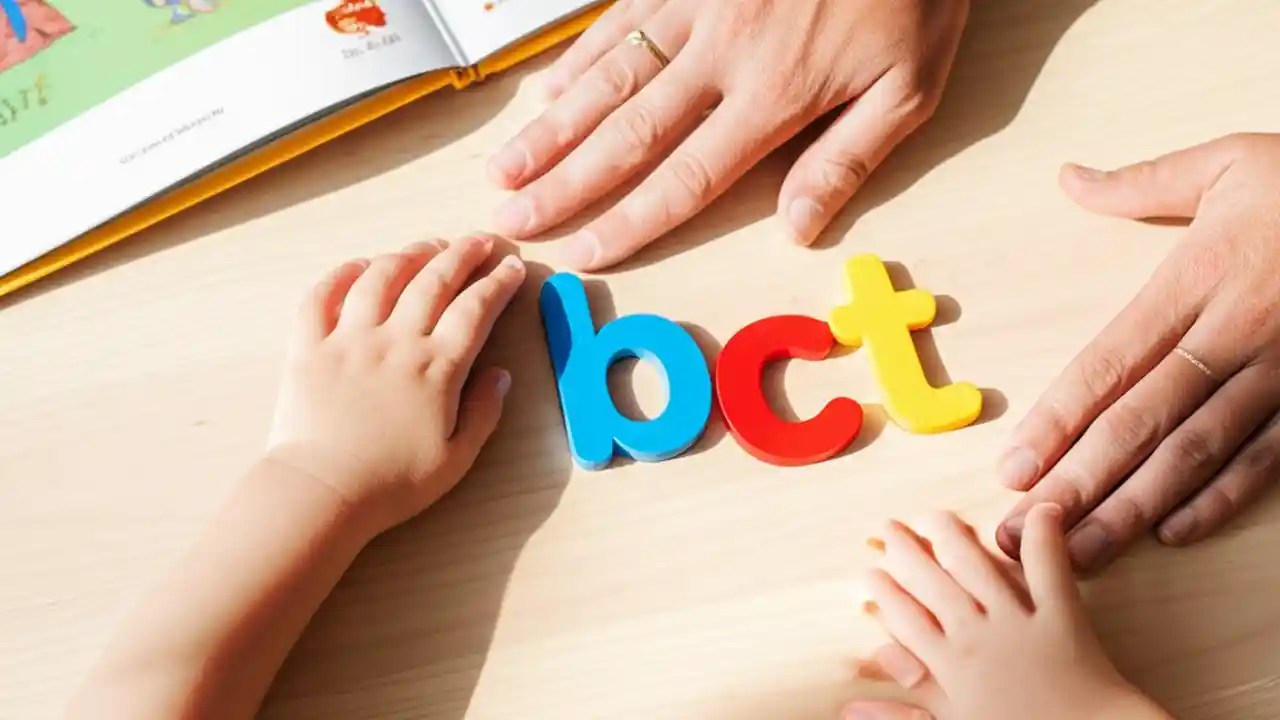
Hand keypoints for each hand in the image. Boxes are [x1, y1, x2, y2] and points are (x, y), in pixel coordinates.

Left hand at [266, 235, 525, 533]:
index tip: (512, 268)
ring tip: (426, 246)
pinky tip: (358, 266)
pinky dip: (340, 274)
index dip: (498, 284)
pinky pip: (321, 297)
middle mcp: (396, 342)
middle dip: (461, 255)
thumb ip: (483, 412)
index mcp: (437, 369)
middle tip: (478, 241)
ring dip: (409, 255)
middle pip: (434, 281)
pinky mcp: (309, 347)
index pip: (475, 310)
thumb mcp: (456, 459)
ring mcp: (349, 340)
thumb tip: (501, 374)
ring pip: (382, 278)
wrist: (321, 492)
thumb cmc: (392, 484)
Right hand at [488, 0, 968, 269]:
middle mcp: (722, 53)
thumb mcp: (911, 87)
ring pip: (608, 76)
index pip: (686, 177)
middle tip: (513, 218)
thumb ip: (848, 160)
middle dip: (565, 183)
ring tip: (506, 167)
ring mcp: (697, 3)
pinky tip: (546, 87)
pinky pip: (618, 15)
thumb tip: (796, 229)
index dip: (629, 221)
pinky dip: (578, 56)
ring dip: (552, 127)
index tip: (582, 253)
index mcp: (776, 94)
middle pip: (628, 133)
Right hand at [848, 507, 1169, 719]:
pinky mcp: (1061, 617)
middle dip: (905, 552)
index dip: (884, 591)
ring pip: (976, 567)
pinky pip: (1050, 571)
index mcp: (948, 665)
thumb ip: (899, 714)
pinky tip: (1040, 511)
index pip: (905, 617)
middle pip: (931, 583)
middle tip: (886, 527)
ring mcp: (1018, 622)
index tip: (869, 570)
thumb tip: (848, 708)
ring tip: (934, 516)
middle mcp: (976, 634)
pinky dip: (1045, 539)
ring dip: (951, 538)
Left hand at [997, 133, 1279, 571]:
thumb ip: (1143, 182)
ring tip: (1084, 551)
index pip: (1110, 362)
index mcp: (1198, 278)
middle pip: (1143, 420)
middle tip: (1023, 531)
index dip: (1058, 419)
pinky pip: (1269, 456)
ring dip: (1136, 506)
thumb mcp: (1227, 162)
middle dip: (1080, 482)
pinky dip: (1223, 497)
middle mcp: (1235, 332)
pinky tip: (1174, 531)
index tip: (1013, 466)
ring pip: (1198, 450)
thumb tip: (1068, 178)